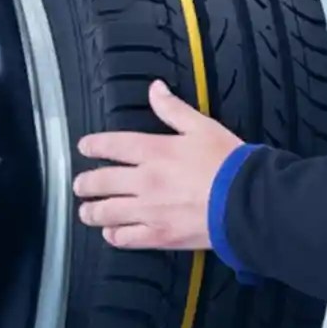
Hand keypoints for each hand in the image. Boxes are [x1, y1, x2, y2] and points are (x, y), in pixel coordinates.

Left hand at [73, 79, 244, 249]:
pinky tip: (112, 233)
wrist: (246, 201)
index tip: (85, 147)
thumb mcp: (203, 126)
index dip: (93, 146)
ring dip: (91, 212)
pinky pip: (125, 238)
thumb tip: (155, 88)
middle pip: (101, 181)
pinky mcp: (159, 236)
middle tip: (80, 185)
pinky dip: (114, 235)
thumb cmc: (228, 163)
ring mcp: (149, 210)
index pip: (112, 145)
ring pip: (106, 213)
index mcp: (155, 151)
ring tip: (87, 211)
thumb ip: (174, 109)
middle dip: (85, 184)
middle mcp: (145, 181)